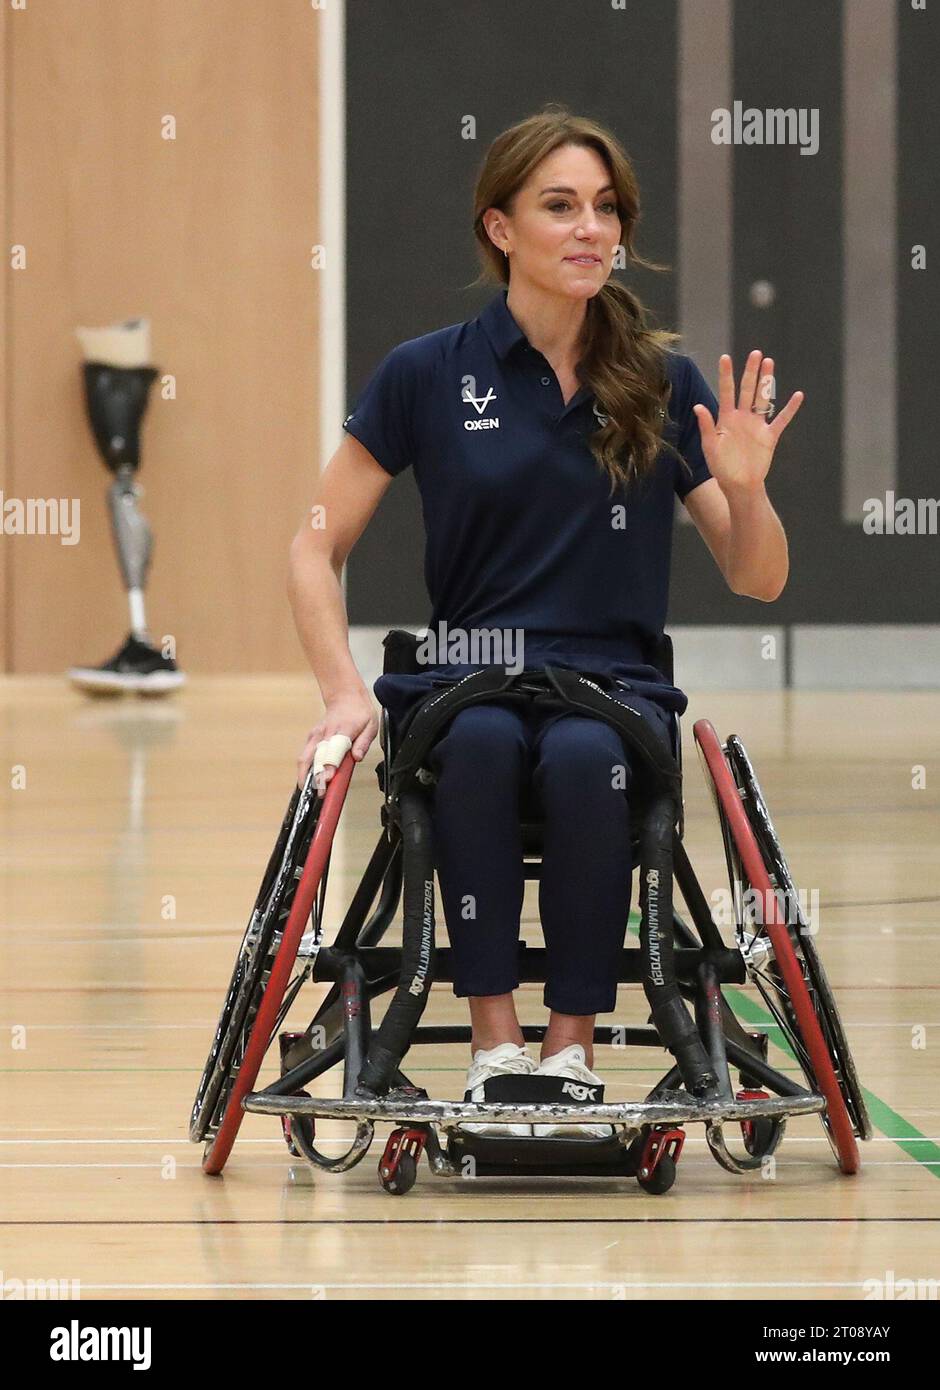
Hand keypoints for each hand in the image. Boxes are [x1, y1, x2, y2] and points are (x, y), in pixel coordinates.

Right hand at [297, 688, 377, 793]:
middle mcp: (326, 733)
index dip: (330, 765)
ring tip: (308, 792)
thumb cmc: (358, 712)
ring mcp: (316, 736)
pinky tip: (307, 782)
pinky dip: (303, 770)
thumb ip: (363, 743)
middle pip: (315, 757)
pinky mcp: (311, 738)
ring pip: (305, 757)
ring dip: (305, 775)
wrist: (345, 696)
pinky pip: (304, 756)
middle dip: (315, 777)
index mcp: (344, 729)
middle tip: (320, 793)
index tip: (328, 779)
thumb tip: (357, 757)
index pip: (334, 750)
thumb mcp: (370, 725)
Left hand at [692, 351, 803, 493]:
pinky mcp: (769, 436)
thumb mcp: (710, 447)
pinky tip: (797, 395)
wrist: (739, 485)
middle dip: (751, 371)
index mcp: (726, 418)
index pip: (726, 391)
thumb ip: (706, 426)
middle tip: (755, 353)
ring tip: (769, 363)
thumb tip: (698, 406)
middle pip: (748, 389)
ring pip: (764, 398)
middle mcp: (742, 417)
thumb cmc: (721, 467)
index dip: (726, 375)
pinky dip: (790, 409)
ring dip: (767, 381)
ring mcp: (757, 425)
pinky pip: (781, 420)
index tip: (725, 357)